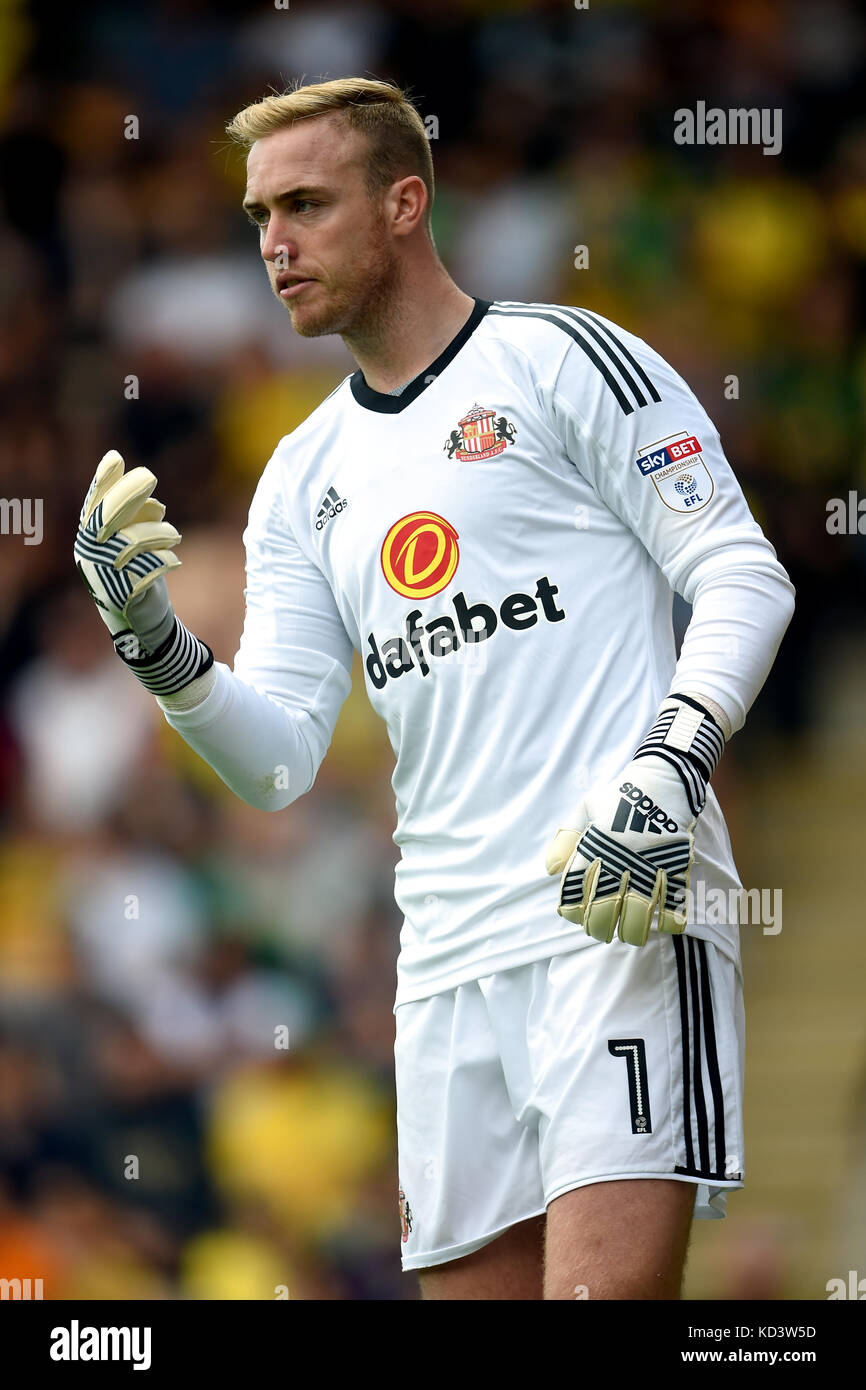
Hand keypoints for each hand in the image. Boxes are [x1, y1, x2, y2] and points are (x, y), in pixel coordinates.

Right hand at [74, 450, 179, 656]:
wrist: (142, 619)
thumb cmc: (139, 571)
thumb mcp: (137, 540)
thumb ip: (140, 520)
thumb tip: (154, 501)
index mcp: (90, 537)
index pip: (94, 504)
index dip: (103, 481)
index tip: (115, 457)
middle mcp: (90, 553)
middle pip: (108, 517)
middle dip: (130, 494)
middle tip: (151, 477)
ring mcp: (103, 574)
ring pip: (132, 541)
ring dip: (160, 533)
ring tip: (175, 536)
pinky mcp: (122, 595)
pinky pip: (149, 568)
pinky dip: (165, 560)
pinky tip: (172, 562)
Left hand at [545, 756, 693, 946]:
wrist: (663, 778)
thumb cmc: (619, 795)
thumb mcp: (584, 809)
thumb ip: (566, 840)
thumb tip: (550, 871)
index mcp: (593, 846)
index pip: (574, 890)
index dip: (572, 910)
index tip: (575, 916)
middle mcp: (619, 859)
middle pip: (604, 908)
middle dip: (600, 927)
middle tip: (602, 931)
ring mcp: (648, 864)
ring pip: (638, 913)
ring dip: (633, 931)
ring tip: (631, 935)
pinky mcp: (675, 864)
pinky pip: (674, 901)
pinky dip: (670, 920)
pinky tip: (665, 927)